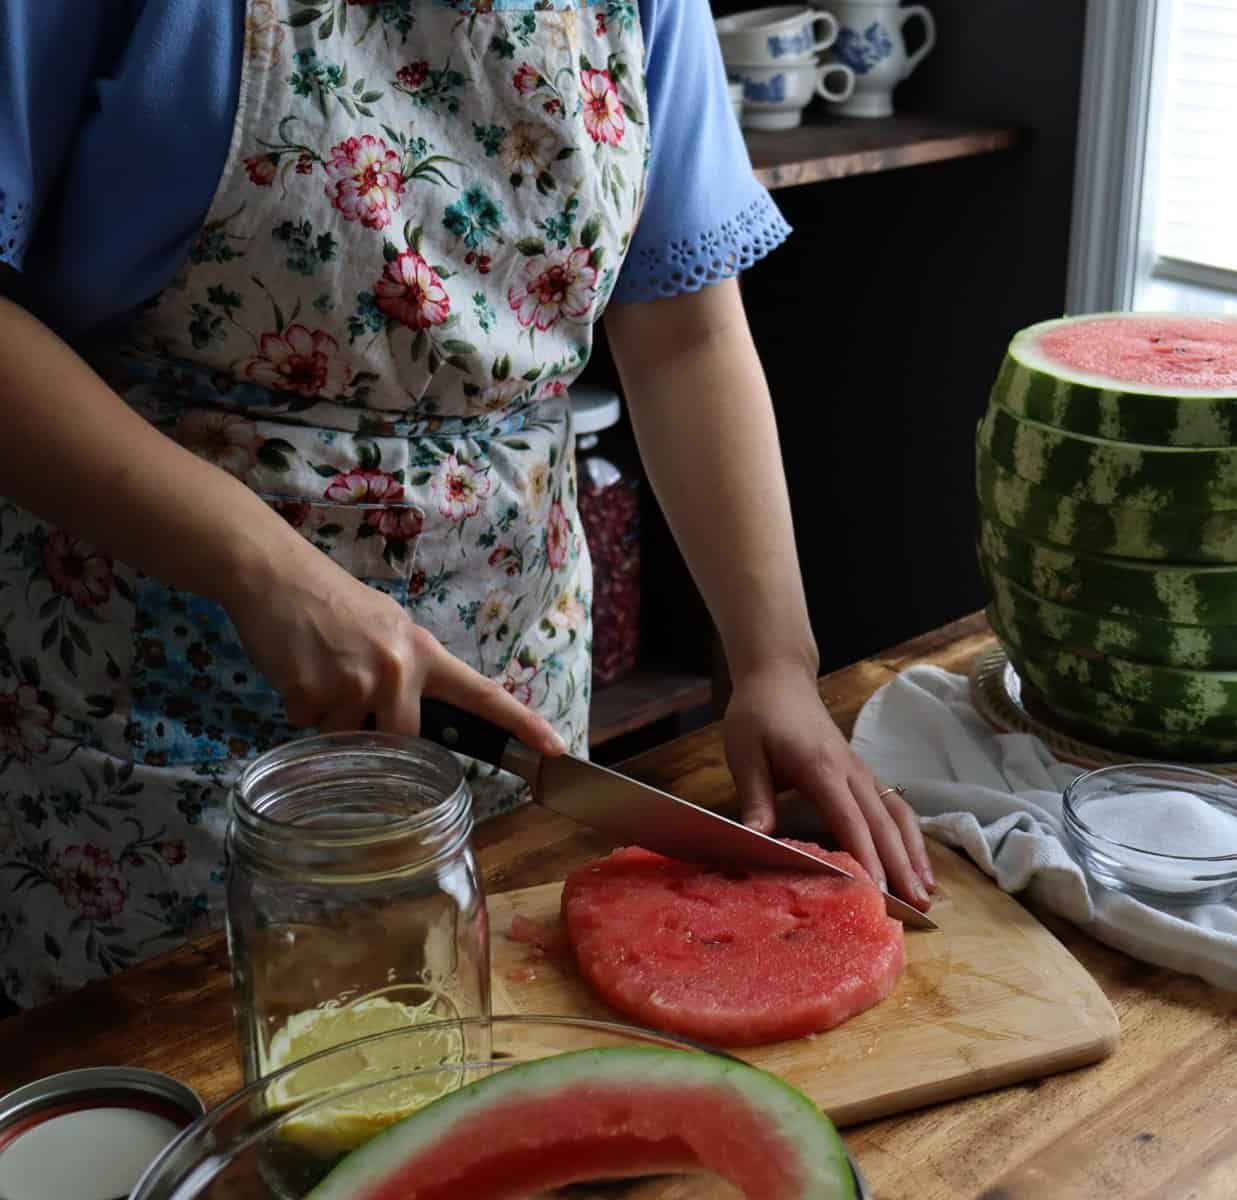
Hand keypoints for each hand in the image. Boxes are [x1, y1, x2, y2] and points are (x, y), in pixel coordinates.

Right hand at [220, 539, 564, 753]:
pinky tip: (297, 670)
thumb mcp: (388, 626)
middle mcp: (397, 671)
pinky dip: (302, 709)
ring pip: (350, 740)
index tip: (553, 747)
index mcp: (423, 653)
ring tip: (320, 670)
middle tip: (353, 691)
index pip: (482, 693)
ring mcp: (354, 685)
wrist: (275, 575)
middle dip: (380, 734)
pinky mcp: (310, 696)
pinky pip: (311, 729)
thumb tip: (419, 709)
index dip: (521, 722)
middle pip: (405, 741)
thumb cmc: (333, 599)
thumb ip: (411, 668)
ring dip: (333, 718)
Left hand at [722, 660, 934, 908]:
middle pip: (882, 824)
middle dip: (900, 867)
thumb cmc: (758, 716)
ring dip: (913, 854)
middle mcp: (851, 771)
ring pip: (897, 816)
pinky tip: (915, 863)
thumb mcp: (745, 754)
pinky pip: (893, 807)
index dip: (866, 858)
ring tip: (925, 894)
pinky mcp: (863, 775)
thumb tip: (757, 839)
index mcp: (821, 768)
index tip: (876, 892)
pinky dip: (909, 836)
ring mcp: (862, 772)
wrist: (779, 679)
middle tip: (914, 910)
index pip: (850, 820)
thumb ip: (755, 798)